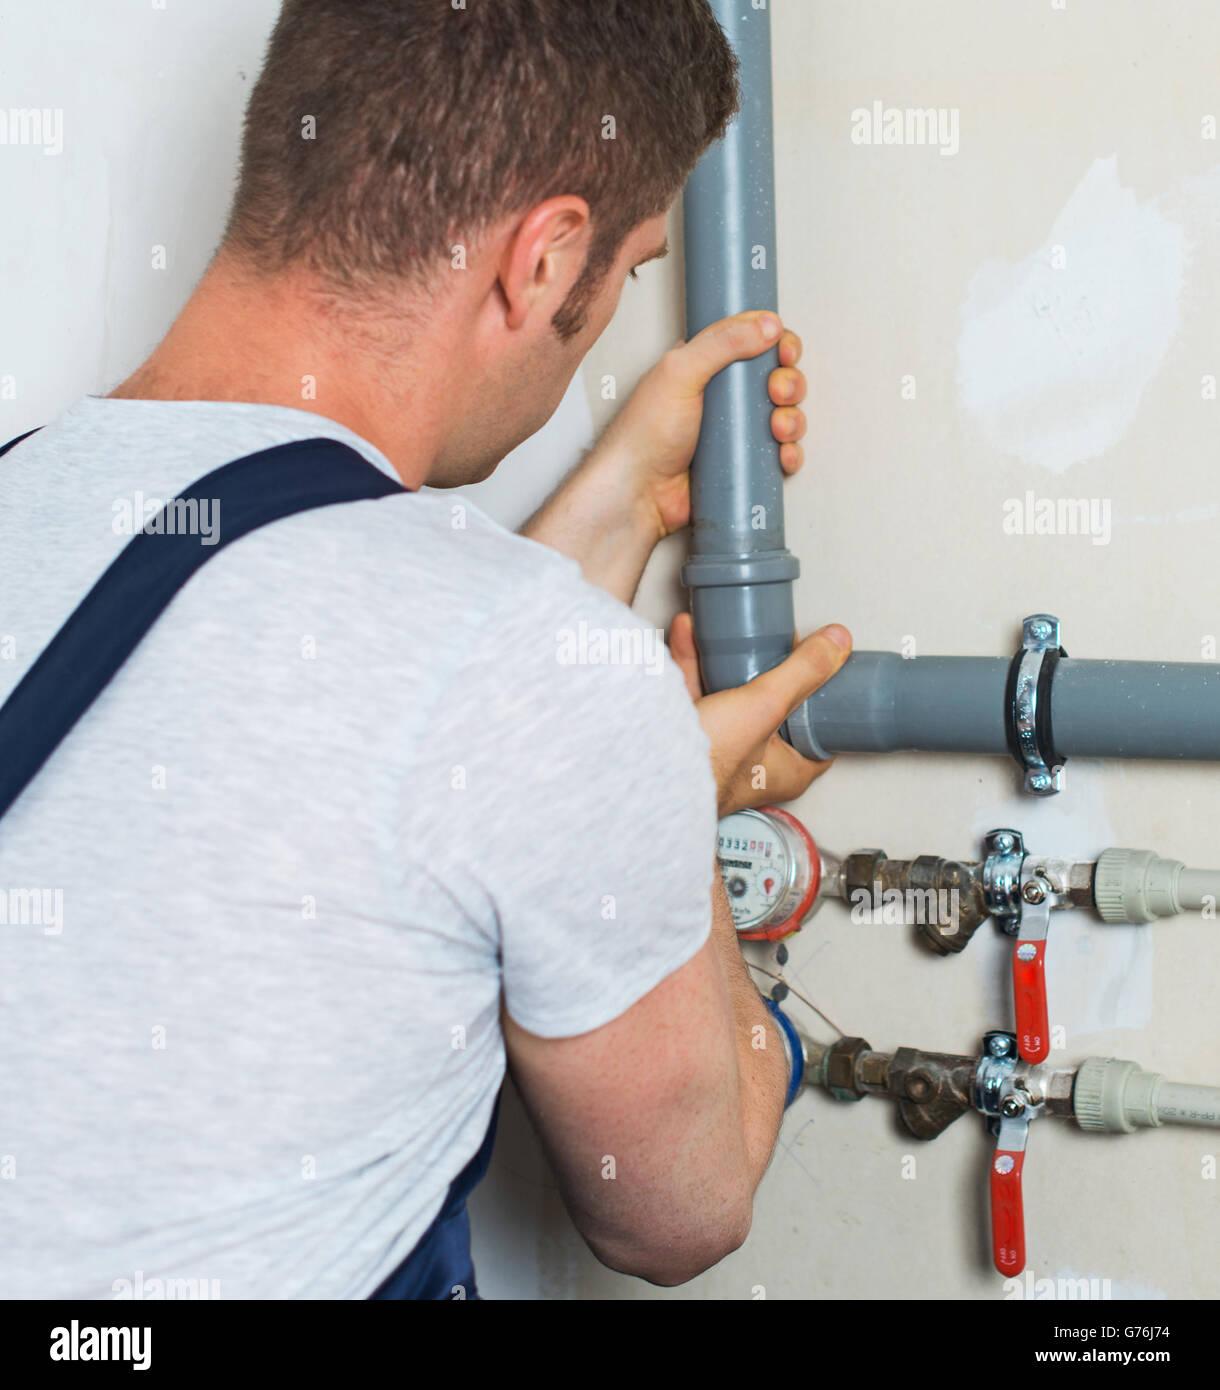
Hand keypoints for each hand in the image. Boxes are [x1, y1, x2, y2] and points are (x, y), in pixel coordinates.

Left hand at [593, 311, 807, 538]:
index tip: (784, 350)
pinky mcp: (742, 462)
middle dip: (789, 383)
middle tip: (776, 392)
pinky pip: (779, 455)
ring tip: (777, 428)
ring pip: (784, 416)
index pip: (755, 343)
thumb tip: (766, 324)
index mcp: (707, 366)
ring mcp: (735, 430)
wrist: (640, 492)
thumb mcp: (679, 373)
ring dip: (793, 419)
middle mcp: (724, 396)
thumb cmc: (646, 435)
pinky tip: (782, 455)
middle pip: (777, 378)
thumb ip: (722, 342)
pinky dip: (789, 454)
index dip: (778, 344)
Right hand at [669, 615, 851, 816]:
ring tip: (728, 631)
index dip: (824, 700)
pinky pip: (695, 694)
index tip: (822, 670)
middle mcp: (755, 764)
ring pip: (732, 697)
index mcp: (787, 770)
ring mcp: (721, 750)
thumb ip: (801, 672)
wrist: (641, 774)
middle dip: (769, 669)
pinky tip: (686, 636)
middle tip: (776, 644)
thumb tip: (837, 643)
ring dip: (726, 660)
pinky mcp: (688, 738)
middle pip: (776, 710)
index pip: (821, 734)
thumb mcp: (764, 706)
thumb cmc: (706, 766)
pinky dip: (691, 664)